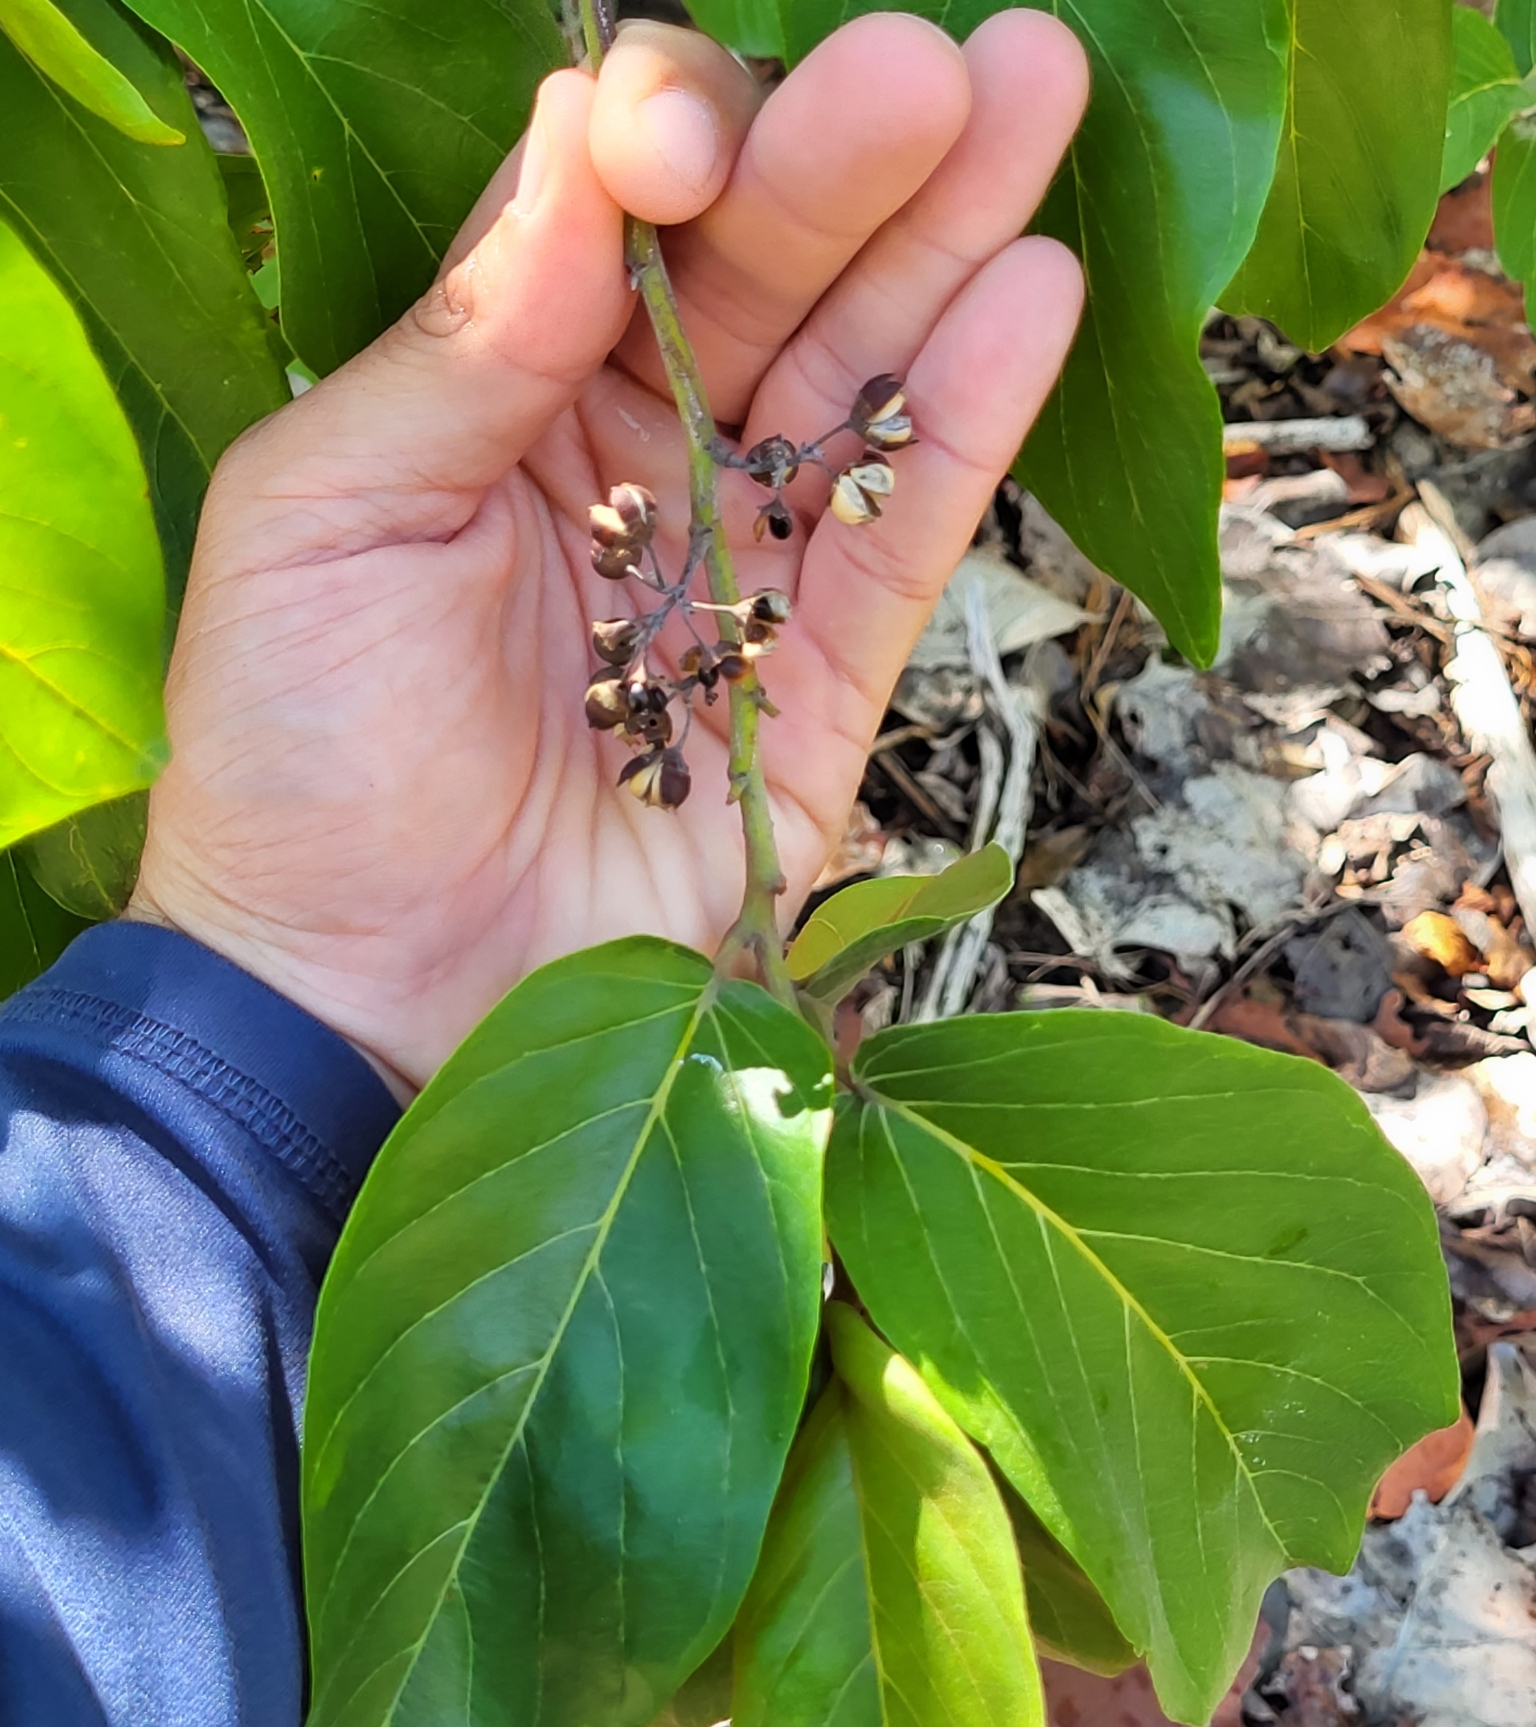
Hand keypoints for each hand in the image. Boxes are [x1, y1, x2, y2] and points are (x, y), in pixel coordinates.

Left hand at [131, 9, 1086, 1090]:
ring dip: (942, 250)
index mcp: (493, 404)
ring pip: (852, 388)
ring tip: (1031, 98)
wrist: (361, 1004)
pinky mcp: (813, 697)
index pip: (612, 222)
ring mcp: (731, 580)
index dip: (662, 149)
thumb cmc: (296, 761)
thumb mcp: (323, 518)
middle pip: (761, 280)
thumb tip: (585, 152)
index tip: (675, 136)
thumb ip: (463, 341)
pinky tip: (1030, 294)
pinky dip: (963, 430)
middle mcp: (626, 469)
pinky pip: (899, 545)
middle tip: (947, 56)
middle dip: (849, 161)